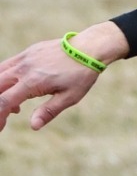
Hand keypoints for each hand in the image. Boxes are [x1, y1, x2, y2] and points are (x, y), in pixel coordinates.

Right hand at [0, 23, 126, 130]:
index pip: (4, 102)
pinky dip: (4, 79)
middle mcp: (23, 69)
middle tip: (7, 116)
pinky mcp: (26, 53)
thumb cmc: (81, 75)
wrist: (89, 48)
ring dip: (0, 91)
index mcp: (32, 82)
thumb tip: (33, 126)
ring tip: (16, 105)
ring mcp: (23, 58)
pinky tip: (19, 88)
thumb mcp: (69, 97)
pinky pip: (6, 65)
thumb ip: (49, 111)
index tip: (1, 127)